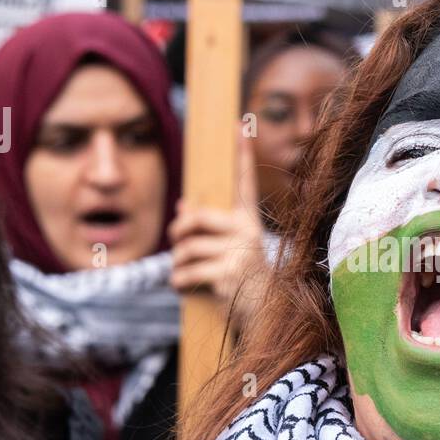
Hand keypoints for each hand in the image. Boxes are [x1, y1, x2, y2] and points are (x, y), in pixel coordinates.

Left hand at [169, 133, 269, 327]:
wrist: (264, 313)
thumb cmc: (242, 278)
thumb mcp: (228, 249)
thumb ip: (207, 228)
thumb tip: (183, 206)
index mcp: (248, 221)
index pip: (244, 183)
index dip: (241, 155)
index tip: (238, 126)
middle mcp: (246, 232)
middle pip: (196, 220)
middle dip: (178, 234)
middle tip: (175, 243)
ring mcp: (238, 253)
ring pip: (187, 250)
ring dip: (177, 265)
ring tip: (184, 275)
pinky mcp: (227, 275)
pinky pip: (186, 274)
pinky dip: (179, 284)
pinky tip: (186, 289)